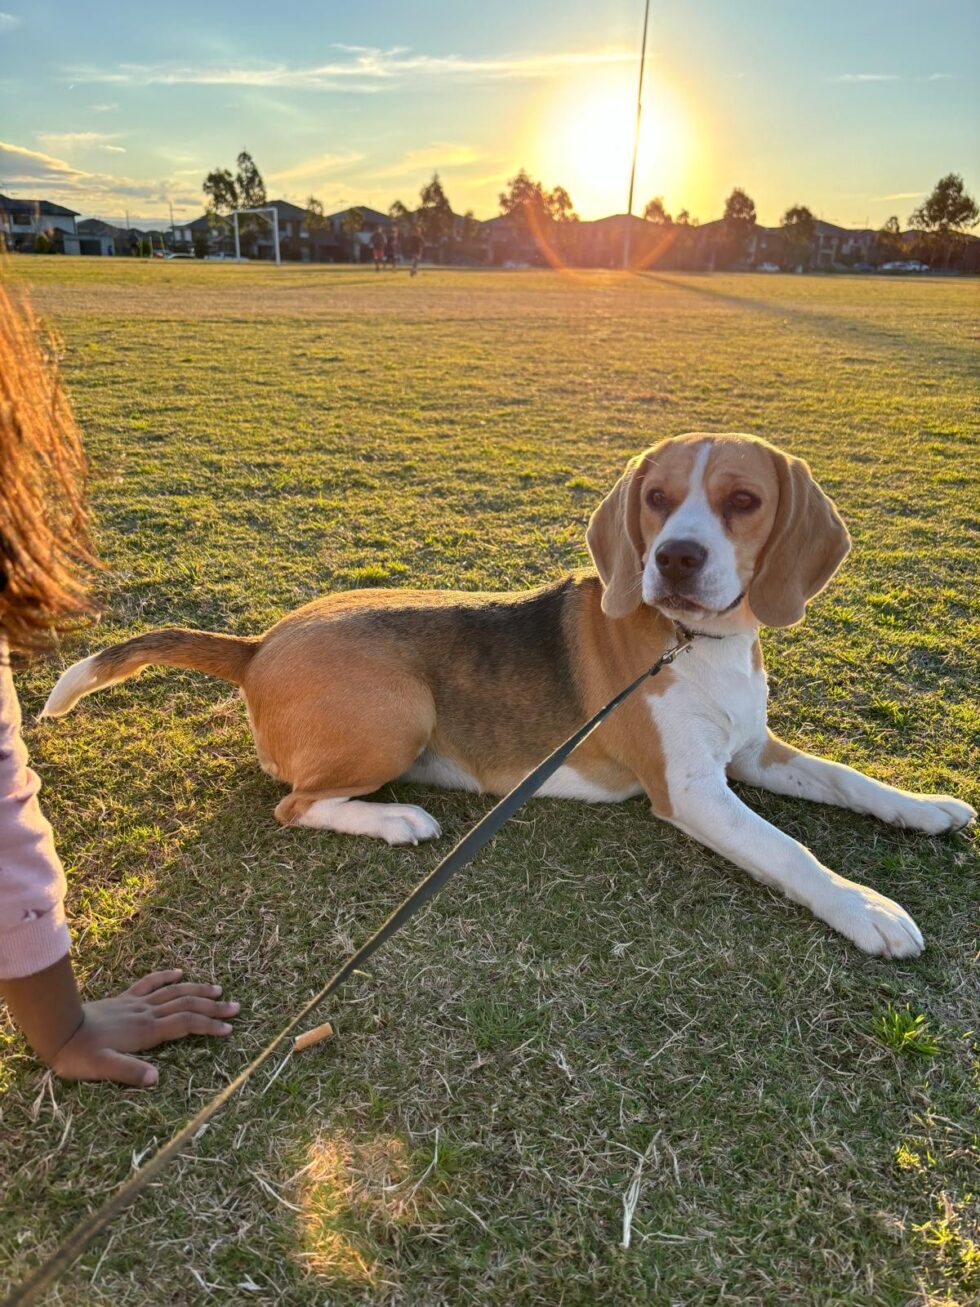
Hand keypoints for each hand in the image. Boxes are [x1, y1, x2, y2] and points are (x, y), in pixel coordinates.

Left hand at [51, 969, 239, 1086]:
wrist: (57, 1029)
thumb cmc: (79, 1054)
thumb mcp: (103, 1068)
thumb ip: (129, 1071)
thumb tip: (156, 1078)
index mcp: (147, 1031)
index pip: (186, 1024)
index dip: (209, 1026)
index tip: (229, 1030)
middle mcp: (146, 1014)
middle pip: (187, 1005)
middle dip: (213, 1008)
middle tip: (236, 1008)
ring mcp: (136, 1004)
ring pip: (174, 992)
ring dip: (198, 990)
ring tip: (218, 990)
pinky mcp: (124, 999)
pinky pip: (150, 983)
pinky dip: (166, 977)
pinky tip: (178, 972)